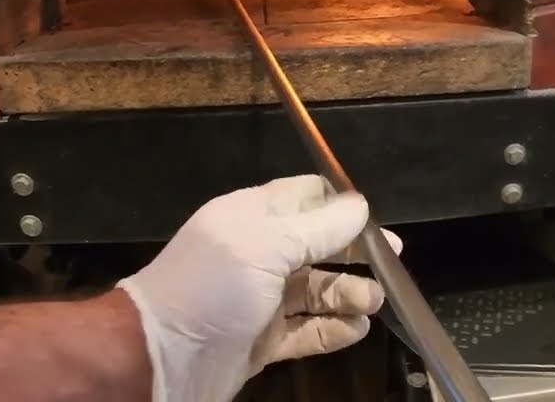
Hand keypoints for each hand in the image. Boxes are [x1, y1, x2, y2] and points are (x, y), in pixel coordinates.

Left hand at [117, 175, 400, 401]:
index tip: (376, 220)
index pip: (305, 196)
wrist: (159, 359)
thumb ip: (319, 227)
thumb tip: (362, 205)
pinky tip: (358, 329)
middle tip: (394, 263)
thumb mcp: (267, 246)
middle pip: (318, 243)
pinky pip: (306, 329)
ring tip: (375, 302)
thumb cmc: (213, 289)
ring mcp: (259, 298)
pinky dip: (333, 329)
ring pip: (316, 289)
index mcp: (252, 216)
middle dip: (355, 252)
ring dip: (349, 293)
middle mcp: (257, 252)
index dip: (341, 205)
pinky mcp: (262, 339)